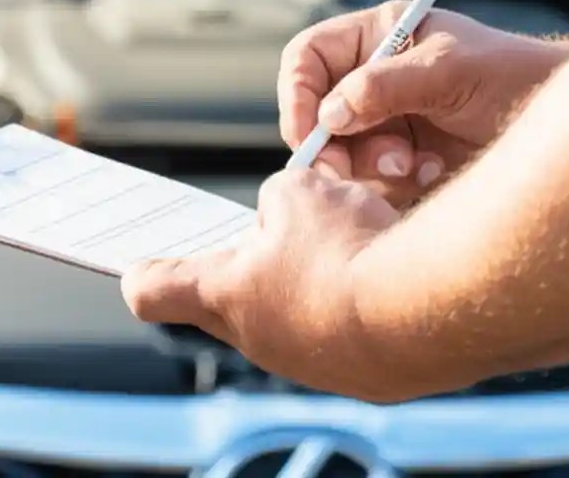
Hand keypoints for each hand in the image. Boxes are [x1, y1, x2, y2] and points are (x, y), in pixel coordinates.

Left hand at [122, 168, 410, 400]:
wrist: (428, 310)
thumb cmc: (348, 251)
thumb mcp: (300, 193)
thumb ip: (276, 200)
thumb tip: (282, 215)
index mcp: (223, 295)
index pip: (152, 292)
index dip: (145, 272)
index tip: (141, 264)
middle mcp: (256, 339)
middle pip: (224, 303)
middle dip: (242, 267)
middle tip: (270, 233)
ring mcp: (306, 365)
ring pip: (288, 316)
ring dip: (304, 283)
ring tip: (342, 247)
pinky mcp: (358, 376)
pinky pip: (340, 334)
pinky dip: (351, 305)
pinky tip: (377, 276)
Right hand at [279, 2, 568, 205]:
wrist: (564, 130)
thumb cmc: (516, 78)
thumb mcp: (450, 70)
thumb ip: (384, 86)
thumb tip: (329, 116)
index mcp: (377, 39)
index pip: (308, 59)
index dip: (296, 94)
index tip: (308, 134)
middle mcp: (372, 80)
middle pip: (315, 116)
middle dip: (334, 146)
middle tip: (350, 172)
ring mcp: (384, 122)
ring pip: (339, 155)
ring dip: (370, 168)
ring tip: (415, 164)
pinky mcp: (400, 160)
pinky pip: (369, 182)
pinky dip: (394, 185)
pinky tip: (432, 171)